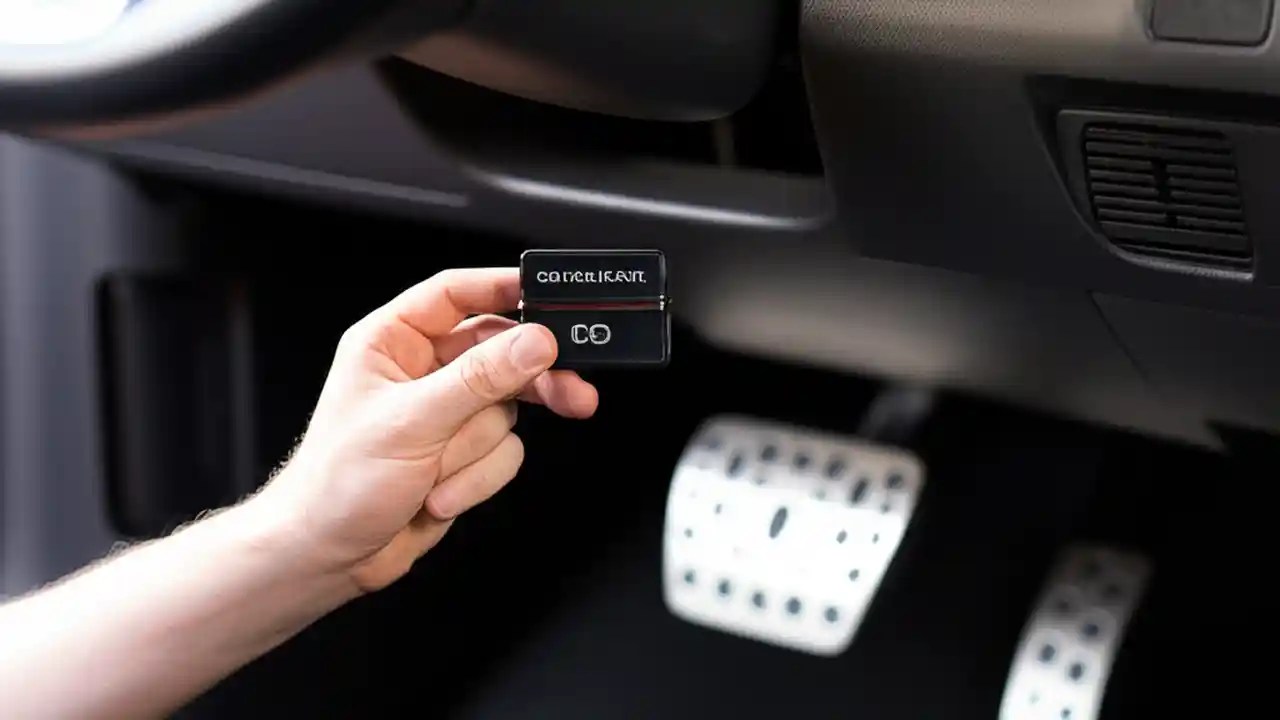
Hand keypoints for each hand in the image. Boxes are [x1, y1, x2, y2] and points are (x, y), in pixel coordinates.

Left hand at [255, 268, 597, 592]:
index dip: (504, 287)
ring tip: (438, 473)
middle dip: (529, 381)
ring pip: (506, 410)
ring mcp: (446, 414)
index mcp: (392, 342)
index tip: (552, 295)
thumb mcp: (412, 422)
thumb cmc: (337, 484)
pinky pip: (504, 452)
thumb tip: (536, 342)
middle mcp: (422, 371)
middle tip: (571, 392)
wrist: (327, 558)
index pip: (456, 294)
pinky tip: (438, 495)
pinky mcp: (463, 454)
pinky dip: (478, 479)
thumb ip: (480, 379)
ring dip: (478, 451)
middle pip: (501, 352)